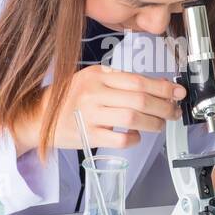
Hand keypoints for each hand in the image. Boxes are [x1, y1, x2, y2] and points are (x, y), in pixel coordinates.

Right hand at [13, 64, 184, 154]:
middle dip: (164, 106)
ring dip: (153, 123)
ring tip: (160, 124)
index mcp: (97, 76)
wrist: (37, 117)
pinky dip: (134, 138)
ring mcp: (90, 115)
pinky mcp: (87, 135)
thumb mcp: (91, 80)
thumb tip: (157, 85)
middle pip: (139, 99)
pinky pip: (119, 139)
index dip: (162, 87)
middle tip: (173, 111)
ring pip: (133, 118)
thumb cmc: (68, 98)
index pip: (138, 80)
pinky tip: (136, 136)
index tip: (177, 91)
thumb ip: (120, 81)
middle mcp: (93, 93)